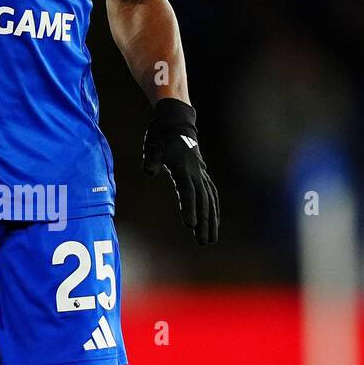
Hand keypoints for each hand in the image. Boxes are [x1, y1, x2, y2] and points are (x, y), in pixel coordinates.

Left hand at [143, 97, 218, 244]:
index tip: (190, 225)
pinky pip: (211, 194)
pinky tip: (214, 221)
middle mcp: (196, 173)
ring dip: (211, 220)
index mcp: (183, 169)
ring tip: (210, 239)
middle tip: (203, 242)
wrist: (176, 122)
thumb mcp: (153, 145)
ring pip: (210, 200)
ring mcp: (201, 174)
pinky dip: (214, 209)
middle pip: (202, 201)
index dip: (189, 209)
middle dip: (204, 222)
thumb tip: (149, 171)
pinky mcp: (202, 175)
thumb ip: (152, 159)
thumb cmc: (162, 136)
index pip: (187, 192)